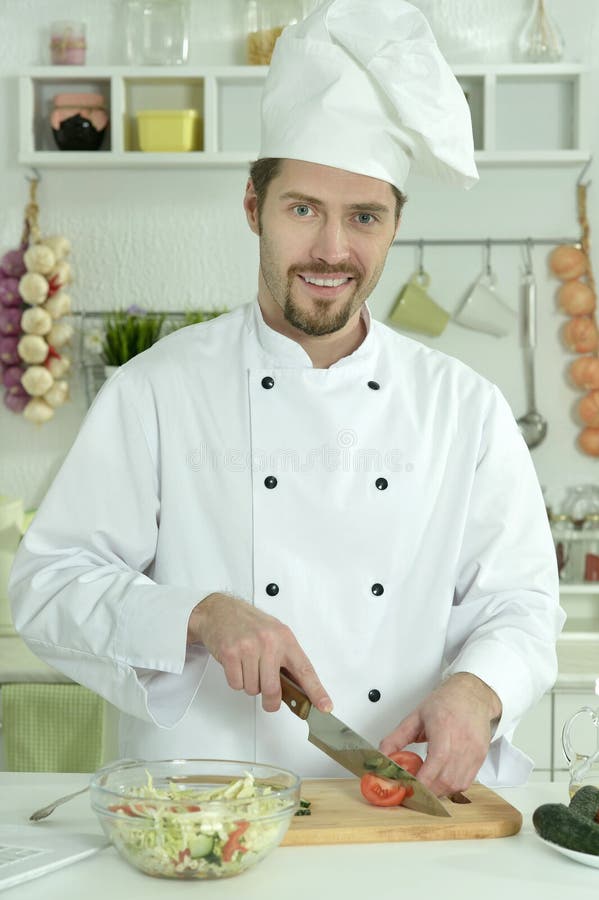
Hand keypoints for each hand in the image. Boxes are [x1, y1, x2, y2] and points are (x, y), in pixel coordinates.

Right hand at [187, 593, 332, 714]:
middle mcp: (269, 642)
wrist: (220, 611)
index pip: (305, 669)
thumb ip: (287, 659)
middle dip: (271, 701)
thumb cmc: (249, 624)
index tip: (325, 706)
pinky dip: (236, 680)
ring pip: (252, 689)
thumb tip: (298, 689)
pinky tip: (237, 665)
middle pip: (273, 689)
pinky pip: (236, 684)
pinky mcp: (230, 653)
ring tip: (247, 666)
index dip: (316, 691)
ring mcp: (249, 647)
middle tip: (270, 701)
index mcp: (285, 638)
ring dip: (250, 684)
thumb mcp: (275, 634)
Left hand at [378, 673, 501, 796]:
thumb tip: (382, 756)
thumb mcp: (415, 717)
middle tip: (414, 789)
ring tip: (428, 783)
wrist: (470, 695)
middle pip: (446, 778)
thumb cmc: (444, 703)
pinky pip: (466, 782)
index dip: (423, 779)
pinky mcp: (481, 757)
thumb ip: (396, 738)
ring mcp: (474, 750)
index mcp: (444, 726)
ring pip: (457, 784)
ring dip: (440, 791)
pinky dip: (452, 787)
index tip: (409, 787)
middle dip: (428, 790)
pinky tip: (442, 779)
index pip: (437, 760)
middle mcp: (462, 740)